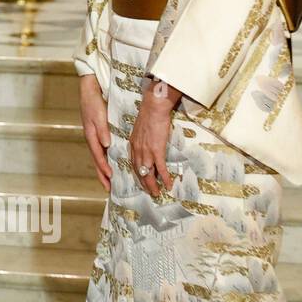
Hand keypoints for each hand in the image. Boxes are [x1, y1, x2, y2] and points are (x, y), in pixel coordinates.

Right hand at [78, 74, 111, 191]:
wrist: (89, 90)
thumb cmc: (93, 102)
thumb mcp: (98, 116)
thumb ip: (102, 131)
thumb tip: (106, 146)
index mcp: (91, 136)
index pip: (98, 156)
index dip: (104, 168)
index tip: (110, 178)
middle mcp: (92, 138)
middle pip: (97, 160)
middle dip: (102, 175)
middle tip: (108, 188)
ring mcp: (93, 136)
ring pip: (99, 156)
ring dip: (103, 169)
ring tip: (109, 180)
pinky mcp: (97, 132)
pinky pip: (101, 150)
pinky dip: (104, 159)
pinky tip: (109, 162)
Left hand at [130, 78, 180, 195]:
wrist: (153, 108)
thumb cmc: (149, 115)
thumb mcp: (141, 129)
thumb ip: (142, 138)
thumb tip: (148, 142)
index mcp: (133, 144)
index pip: (133, 163)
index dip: (137, 173)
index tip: (140, 181)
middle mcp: (137, 150)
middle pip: (139, 171)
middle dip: (144, 183)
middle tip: (149, 192)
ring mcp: (146, 151)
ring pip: (148, 173)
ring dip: (152, 184)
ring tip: (156, 193)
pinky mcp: (156, 150)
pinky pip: (160, 168)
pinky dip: (164, 178)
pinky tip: (168, 185)